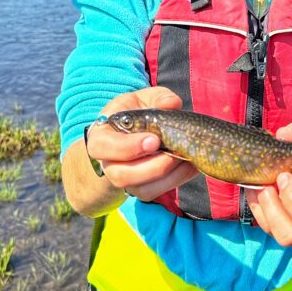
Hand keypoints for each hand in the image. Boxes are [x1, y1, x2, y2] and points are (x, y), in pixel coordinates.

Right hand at [84, 86, 197, 201]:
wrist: (133, 135)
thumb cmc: (135, 115)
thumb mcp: (143, 99)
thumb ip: (158, 98)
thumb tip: (172, 104)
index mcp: (101, 138)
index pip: (102, 147)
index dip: (128, 147)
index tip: (154, 140)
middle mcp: (108, 163)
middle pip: (121, 176)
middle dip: (151, 167)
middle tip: (172, 153)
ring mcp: (124, 180)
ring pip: (142, 190)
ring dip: (168, 176)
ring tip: (185, 157)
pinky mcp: (141, 189)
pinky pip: (156, 192)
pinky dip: (177, 180)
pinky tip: (190, 165)